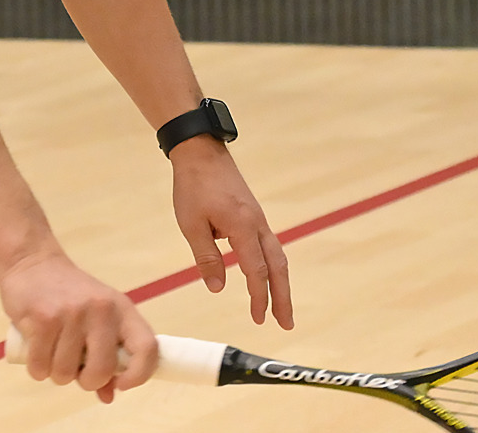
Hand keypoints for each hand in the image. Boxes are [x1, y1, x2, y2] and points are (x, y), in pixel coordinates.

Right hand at [0, 250, 158, 402]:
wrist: (31, 263)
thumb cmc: (68, 297)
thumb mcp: (95, 318)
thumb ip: (105, 356)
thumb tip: (108, 396)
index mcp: (122, 309)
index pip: (147, 348)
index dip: (140, 375)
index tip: (120, 384)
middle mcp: (101, 310)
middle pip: (102, 371)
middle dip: (86, 381)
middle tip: (75, 370)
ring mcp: (71, 313)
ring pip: (65, 373)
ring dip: (56, 373)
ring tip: (52, 353)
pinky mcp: (43, 318)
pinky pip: (40, 366)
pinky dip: (37, 368)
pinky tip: (36, 351)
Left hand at [170, 138, 293, 327]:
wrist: (202, 153)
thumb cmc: (193, 187)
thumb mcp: (192, 224)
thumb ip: (206, 257)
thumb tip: (217, 288)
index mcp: (242, 226)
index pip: (256, 270)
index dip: (259, 296)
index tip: (259, 319)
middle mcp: (257, 224)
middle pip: (278, 266)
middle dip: (283, 297)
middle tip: (286, 324)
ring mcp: (259, 219)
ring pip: (277, 257)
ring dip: (281, 284)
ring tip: (282, 308)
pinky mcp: (254, 216)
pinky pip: (269, 246)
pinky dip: (273, 267)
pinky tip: (268, 279)